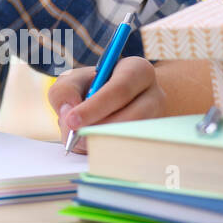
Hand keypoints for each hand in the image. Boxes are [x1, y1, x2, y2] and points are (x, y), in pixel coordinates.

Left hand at [48, 57, 166, 154]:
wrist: (114, 103)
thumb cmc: (91, 88)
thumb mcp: (73, 81)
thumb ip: (64, 91)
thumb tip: (68, 113)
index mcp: (138, 70)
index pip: (120, 89)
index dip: (95, 107)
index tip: (71, 120)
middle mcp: (155, 94)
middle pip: (133, 116)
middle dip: (99, 127)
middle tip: (74, 135)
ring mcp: (158, 120)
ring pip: (134, 136)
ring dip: (104, 141)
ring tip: (80, 140)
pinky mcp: (154, 139)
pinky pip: (134, 149)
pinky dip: (110, 151)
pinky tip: (93, 149)